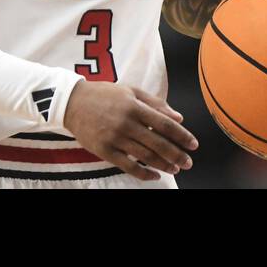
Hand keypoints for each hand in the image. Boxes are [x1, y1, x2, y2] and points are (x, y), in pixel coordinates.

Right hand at [63, 80, 197, 180]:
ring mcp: (115, 138)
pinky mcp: (105, 151)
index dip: (181, 136)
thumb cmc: (105, 95)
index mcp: (134, 106)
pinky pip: (128, 166)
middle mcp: (126, 123)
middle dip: (176, 155)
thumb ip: (155, 103)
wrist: (72, 103)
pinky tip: (154, 176)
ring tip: (175, 169)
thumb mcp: (130, 91)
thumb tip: (178, 118)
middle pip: (158, 143)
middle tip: (188, 163)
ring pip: (145, 156)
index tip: (193, 145)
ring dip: (163, 165)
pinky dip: (143, 174)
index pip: (164, 124)